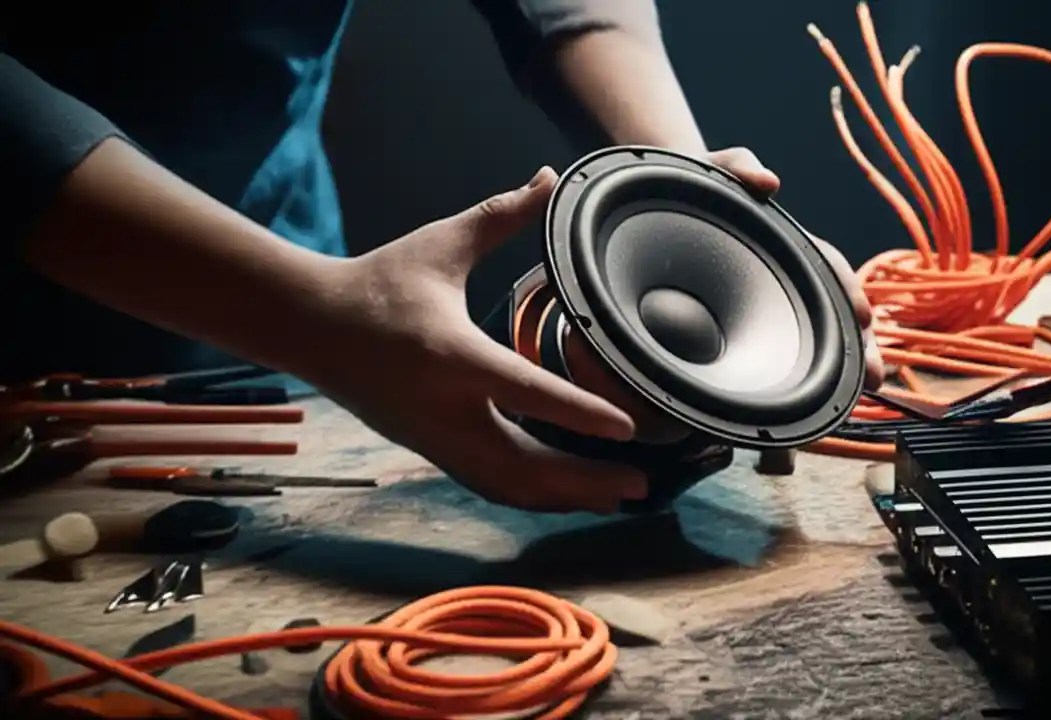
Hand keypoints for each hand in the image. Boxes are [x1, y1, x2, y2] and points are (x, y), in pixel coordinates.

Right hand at [312, 167, 646, 513]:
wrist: (306, 325)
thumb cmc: (376, 282)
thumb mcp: (441, 244)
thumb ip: (501, 216)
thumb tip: (550, 178)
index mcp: (452, 355)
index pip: (526, 393)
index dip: (579, 413)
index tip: (628, 428)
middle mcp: (445, 410)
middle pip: (525, 464)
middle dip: (586, 480)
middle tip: (642, 480)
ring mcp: (435, 439)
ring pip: (508, 485)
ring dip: (565, 496)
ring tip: (618, 494)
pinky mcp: (430, 451)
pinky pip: (489, 485)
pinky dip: (532, 495)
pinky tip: (568, 495)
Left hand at [703, 147, 885, 389]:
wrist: (670, 204)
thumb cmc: (702, 185)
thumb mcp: (716, 169)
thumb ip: (738, 165)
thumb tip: (767, 180)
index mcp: (785, 240)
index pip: (827, 266)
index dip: (848, 289)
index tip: (864, 316)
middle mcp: (787, 272)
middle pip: (834, 310)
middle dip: (861, 344)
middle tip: (875, 377)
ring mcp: (772, 298)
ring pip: (819, 335)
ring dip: (845, 366)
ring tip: (859, 399)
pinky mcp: (751, 319)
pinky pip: (786, 347)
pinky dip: (807, 372)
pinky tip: (819, 401)